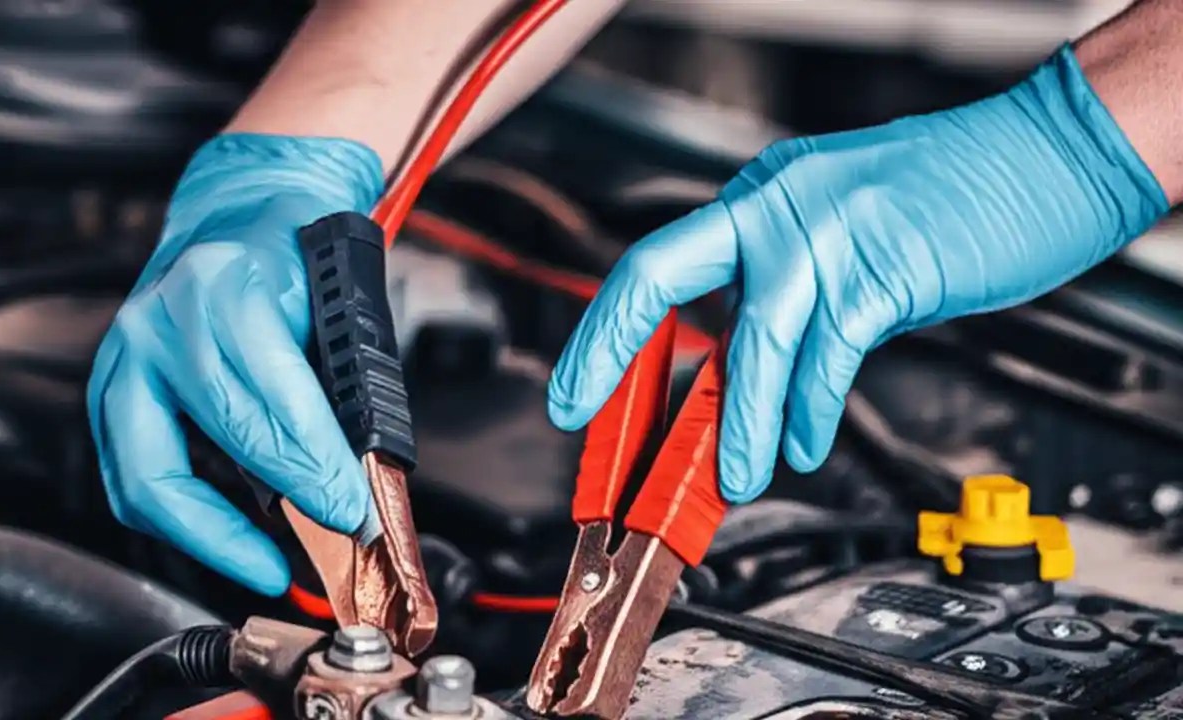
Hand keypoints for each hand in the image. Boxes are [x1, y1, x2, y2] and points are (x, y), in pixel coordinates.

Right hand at [87, 134, 383, 594]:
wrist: (236, 216)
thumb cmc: (289, 262)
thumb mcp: (331, 306)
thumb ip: (337, 389)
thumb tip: (350, 480)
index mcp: (225, 287)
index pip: (272, 395)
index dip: (314, 465)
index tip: (350, 508)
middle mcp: (161, 321)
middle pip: (220, 433)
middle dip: (286, 498)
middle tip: (332, 534)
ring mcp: (123, 358)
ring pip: (153, 475)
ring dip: (214, 533)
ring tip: (268, 562)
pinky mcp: (106, 393)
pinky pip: (132, 479)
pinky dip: (179, 520)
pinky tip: (227, 537)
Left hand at [549, 46, 1166, 503]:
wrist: (1049, 155)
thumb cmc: (951, 197)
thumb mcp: (842, 231)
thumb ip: (789, 295)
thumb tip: (745, 375)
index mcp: (760, 196)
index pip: (658, 262)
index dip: (605, 326)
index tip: (576, 382)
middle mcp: (779, 203)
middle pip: (661, 273)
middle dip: (607, 348)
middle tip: (580, 412)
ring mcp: (827, 230)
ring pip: (754, 340)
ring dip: (735, 422)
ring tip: (733, 474)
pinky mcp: (885, 266)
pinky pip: (829, 356)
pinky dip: (811, 411)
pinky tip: (805, 441)